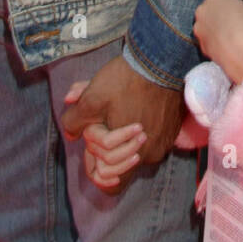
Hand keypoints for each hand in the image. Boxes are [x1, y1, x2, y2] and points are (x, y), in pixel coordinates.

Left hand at [60, 55, 183, 187]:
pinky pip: (153, 137)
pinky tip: (136, 105)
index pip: (112, 183)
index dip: (97, 168)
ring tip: (118, 109)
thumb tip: (69, 135)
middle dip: (108, 147)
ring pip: (138, 148)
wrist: (164, 58)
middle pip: (123, 162)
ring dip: (125, 135)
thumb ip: (74, 121)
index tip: (92, 147)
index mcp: (132, 154)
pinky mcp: (173, 128)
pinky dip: (142, 126)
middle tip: (103, 122)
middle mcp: (152, 155)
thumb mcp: (91, 98)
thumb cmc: (126, 80)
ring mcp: (165, 142)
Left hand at [193, 0, 242, 83]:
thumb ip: (242, 7)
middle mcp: (202, 11)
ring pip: (207, 29)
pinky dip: (216, 45)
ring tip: (233, 39)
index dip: (230, 5)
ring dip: (216, 32)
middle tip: (235, 25)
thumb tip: (242, 12)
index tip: (237, 12)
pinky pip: (209, 43)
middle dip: (220, 18)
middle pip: (210, 12)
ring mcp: (199, 31)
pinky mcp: (201, 48)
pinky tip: (230, 49)